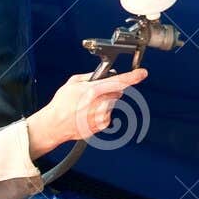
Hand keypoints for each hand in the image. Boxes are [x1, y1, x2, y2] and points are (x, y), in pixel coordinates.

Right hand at [27, 68, 148, 159]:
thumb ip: (90, 76)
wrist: (55, 125)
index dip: (133, 77)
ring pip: (113, 103)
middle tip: (96, 94)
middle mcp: (100, 103)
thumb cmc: (61, 105)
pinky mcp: (102, 125)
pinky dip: (102, 113)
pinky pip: (109, 115)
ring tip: (87, 106)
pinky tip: (88, 114)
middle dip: (111, 90)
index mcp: (94, 90)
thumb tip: (103, 75)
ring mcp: (102, 115)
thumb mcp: (73, 83)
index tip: (142, 73)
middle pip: (118, 92)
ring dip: (105, 103)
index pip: (119, 81)